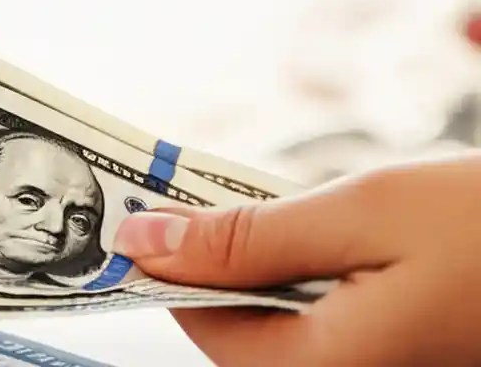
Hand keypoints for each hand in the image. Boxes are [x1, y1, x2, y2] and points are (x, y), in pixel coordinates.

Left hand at [112, 155, 480, 365]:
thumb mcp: (361, 213)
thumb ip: (245, 237)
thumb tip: (144, 243)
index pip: (198, 322)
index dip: (168, 258)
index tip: (149, 201)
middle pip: (236, 328)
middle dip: (220, 257)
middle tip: (227, 190)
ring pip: (279, 324)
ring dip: (268, 264)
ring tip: (300, 211)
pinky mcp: (396, 357)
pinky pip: (323, 324)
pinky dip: (312, 277)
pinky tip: (341, 240)